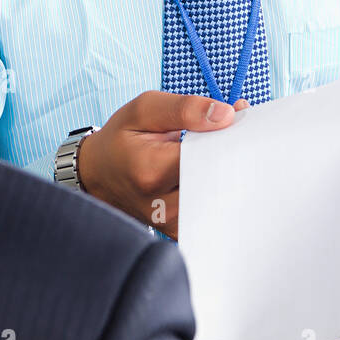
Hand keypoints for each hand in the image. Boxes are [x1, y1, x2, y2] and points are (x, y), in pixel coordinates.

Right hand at [77, 92, 247, 236]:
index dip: (231, 136)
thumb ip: (186, 108)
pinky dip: (220, 192)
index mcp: (153, 170)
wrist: (99, 174)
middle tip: (241, 136)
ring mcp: (172, 222)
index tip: (240, 121)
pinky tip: (218, 173)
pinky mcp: (178, 230)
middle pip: (220, 181)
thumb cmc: (121, 139)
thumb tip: (227, 115)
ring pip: (220, 200)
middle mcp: (163, 203)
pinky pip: (211, 213)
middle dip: (236, 157)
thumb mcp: (145, 109)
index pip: (211, 155)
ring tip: (227, 153)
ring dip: (230, 175)